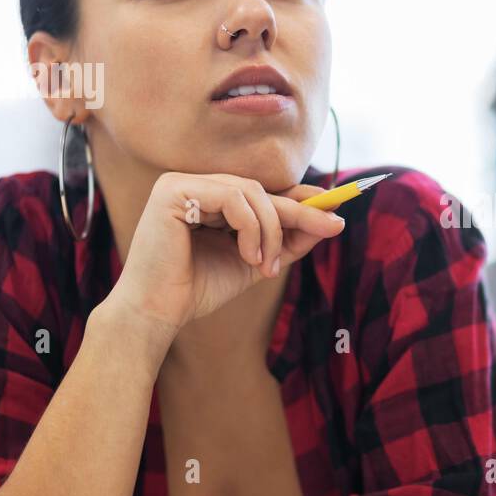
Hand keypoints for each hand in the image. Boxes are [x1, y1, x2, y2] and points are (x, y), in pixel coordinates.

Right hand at [104, 172, 345, 335]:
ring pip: (252, 192)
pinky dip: (251, 228)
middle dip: (300, 212)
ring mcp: (182, 183)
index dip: (300, 198)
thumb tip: (330, 220)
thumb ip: (287, 240)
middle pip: (262, 190)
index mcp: (209, 198)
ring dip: (270, 230)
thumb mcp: (256, 261)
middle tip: (332, 227)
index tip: (335, 208)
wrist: (160, 312)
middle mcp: (194, 184)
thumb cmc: (199, 289)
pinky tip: (247, 256)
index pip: (262, 192)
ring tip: (265, 266)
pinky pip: (233, 198)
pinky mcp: (173, 190)